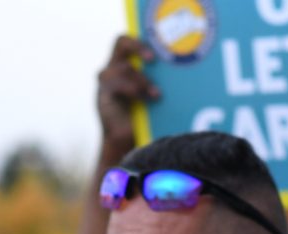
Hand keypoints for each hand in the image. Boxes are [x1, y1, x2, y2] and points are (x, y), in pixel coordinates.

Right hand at [97, 34, 156, 155]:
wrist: (127, 140)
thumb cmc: (146, 113)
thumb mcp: (154, 91)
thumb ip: (160, 78)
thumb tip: (184, 68)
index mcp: (126, 61)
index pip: (128, 39)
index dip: (140, 39)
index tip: (157, 49)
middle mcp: (114, 66)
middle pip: (120, 42)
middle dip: (138, 47)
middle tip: (152, 59)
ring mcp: (107, 80)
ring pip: (123, 67)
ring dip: (141, 79)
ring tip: (155, 94)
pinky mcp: (103, 95)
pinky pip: (114, 84)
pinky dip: (131, 90)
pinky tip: (143, 99)